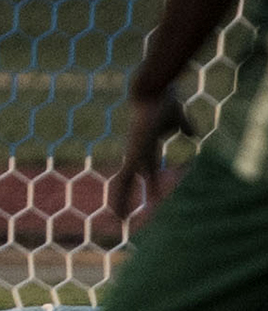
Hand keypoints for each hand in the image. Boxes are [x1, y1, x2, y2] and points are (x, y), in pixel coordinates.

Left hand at [109, 89, 193, 216]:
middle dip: (126, 197)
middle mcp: (136, 153)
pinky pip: (125, 177)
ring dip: (120, 201)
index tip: (152, 197)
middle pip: (128, 180)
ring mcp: (133, 153)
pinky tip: (120, 205)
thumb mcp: (179, 118)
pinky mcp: (133, 153)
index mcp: (147, 147)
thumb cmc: (164, 101)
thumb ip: (185, 127)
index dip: (149, 184)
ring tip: (118, 220)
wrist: (152, 90)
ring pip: (122, 182)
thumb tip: (192, 134)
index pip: (147, 172)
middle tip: (122, 216)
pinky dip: (124, 192)